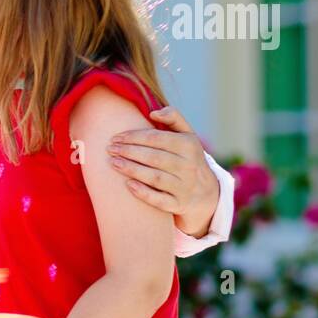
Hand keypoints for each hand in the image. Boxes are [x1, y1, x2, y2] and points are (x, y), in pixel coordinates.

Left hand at [107, 105, 219, 237]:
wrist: (207, 192)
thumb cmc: (188, 157)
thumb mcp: (187, 136)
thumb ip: (173, 118)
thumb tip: (153, 113)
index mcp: (189, 145)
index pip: (156, 138)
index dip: (134, 137)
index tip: (116, 137)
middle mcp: (188, 166)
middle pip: (154, 157)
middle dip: (129, 152)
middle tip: (110, 149)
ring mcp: (184, 187)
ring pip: (155, 178)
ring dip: (132, 170)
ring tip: (113, 163)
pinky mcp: (179, 204)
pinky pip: (160, 200)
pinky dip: (144, 193)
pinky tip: (128, 185)